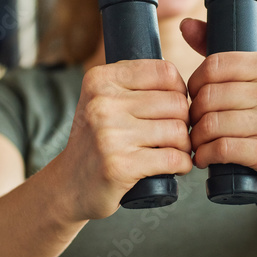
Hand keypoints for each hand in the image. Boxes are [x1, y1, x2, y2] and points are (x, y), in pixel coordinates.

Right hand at [56, 60, 192, 220]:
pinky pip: (174, 159)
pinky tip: (176, 166)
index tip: (172, 108)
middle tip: (175, 134)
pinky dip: (183, 164)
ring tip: (174, 150)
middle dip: (184, 121)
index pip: (164, 72)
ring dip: (185, 145)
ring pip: (178, 131)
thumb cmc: (98, 140)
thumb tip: (180, 82)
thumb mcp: (104, 101)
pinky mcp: (120, 166)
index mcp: (100, 80)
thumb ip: (134, 84)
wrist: (70, 185)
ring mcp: (110, 135)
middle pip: (176, 102)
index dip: (178, 90)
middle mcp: (102, 103)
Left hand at [181, 18, 256, 211]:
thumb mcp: (251, 87)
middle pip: (211, 95)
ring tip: (198, 144)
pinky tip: (204, 159)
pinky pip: (224, 148)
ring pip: (213, 123)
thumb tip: (186, 24)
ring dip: (197, 139)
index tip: (194, 99)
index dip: (194, 84)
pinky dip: (205, 155)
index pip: (216, 64)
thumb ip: (220, 57)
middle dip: (193, 115)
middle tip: (193, 128)